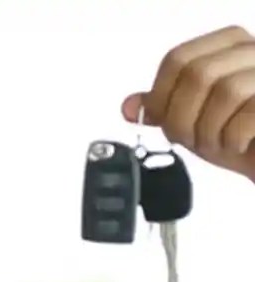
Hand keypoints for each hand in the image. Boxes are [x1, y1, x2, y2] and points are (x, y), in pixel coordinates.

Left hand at [122, 25, 254, 182]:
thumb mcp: (193, 120)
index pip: (177, 59)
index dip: (160, 97)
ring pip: (226, 91)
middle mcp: (253, 51)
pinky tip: (237, 145)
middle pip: (197, 74)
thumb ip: (164, 109)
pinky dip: (234, 139)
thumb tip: (130, 107)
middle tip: (188, 139)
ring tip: (216, 143)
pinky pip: (250, 114)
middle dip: (182, 118)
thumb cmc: (238, 134)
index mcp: (227, 46)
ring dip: (209, 131)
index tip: (163, 120)